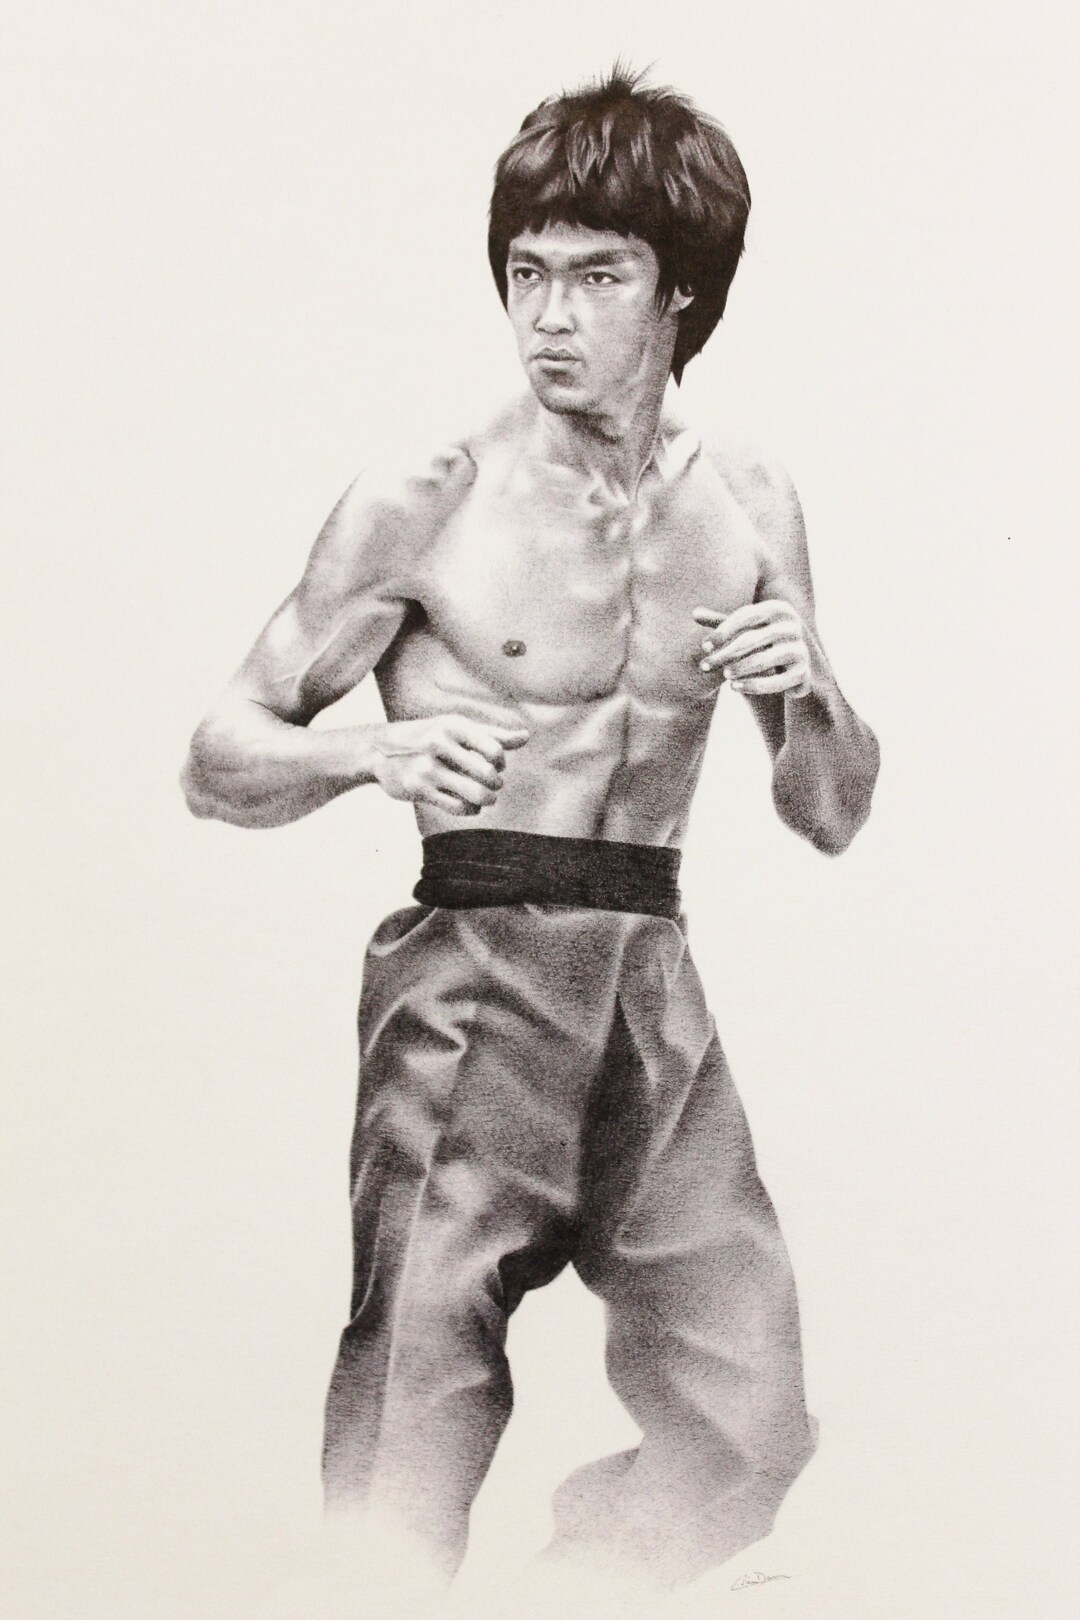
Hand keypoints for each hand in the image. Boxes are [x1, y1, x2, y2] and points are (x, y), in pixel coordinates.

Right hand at [371, 715, 528, 814]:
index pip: (495, 750)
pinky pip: (459, 807)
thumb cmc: (428, 737)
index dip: (501, 762)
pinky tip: (468, 804)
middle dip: (495, 784)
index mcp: (453, 726)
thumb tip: (526, 737)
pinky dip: (471, 809)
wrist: (380, 751)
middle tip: (492, 784)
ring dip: (487, 799)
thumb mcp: (456, 729)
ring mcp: (428, 768)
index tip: (495, 765)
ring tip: (485, 797)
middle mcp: (439, 744)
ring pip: (475, 794)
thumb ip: (492, 735)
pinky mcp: (419, 789)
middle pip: (488, 774)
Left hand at [693, 601, 811, 697]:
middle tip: (704, 666)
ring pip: (762, 661)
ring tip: (723, 675)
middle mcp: (792, 626)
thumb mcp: (744, 631)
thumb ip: (721, 623)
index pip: (746, 617)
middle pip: (751, 639)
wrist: (792, 670)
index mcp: (778, 608)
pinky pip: (775, 681)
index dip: (723, 631)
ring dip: (739, 669)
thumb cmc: (761, 644)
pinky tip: (734, 687)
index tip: (704, 646)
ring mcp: (799, 649)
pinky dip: (753, 685)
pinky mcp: (803, 673)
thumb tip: (694, 613)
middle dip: (725, 654)